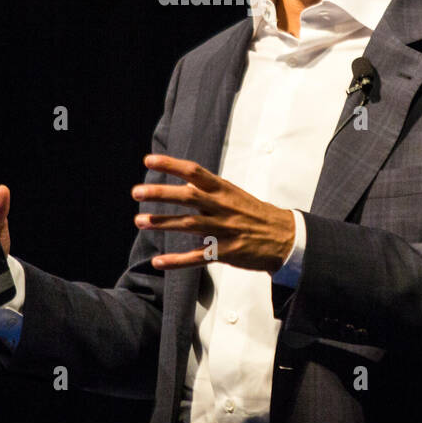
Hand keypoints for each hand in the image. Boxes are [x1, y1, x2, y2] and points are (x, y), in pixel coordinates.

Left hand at [132, 154, 293, 272]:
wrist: (285, 237)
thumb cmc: (255, 214)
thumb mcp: (234, 194)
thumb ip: (209, 190)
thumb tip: (182, 182)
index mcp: (224, 190)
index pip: (194, 172)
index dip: (171, 165)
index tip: (148, 161)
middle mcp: (222, 207)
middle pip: (188, 197)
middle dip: (161, 193)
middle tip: (137, 192)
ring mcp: (224, 230)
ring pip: (189, 225)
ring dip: (163, 223)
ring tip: (140, 221)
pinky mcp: (226, 252)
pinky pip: (197, 258)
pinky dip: (177, 261)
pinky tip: (159, 262)